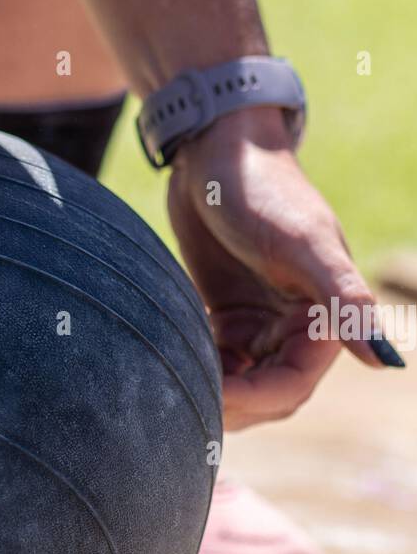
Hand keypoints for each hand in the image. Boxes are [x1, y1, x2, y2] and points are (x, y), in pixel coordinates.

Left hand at [166, 107, 399, 430]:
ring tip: (172, 381)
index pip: (289, 387)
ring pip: (238, 386)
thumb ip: (344, 302)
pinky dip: (197, 372)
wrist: (214, 149)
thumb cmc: (262, 187)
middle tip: (182, 395)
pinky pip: (216, 364)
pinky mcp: (228, 318)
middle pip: (264, 397)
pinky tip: (168, 363)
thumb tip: (386, 362)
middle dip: (228, 404)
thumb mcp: (302, 244)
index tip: (210, 398)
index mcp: (323, 317)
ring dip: (211, 393)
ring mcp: (260, 325)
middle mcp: (296, 327)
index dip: (251, 400)